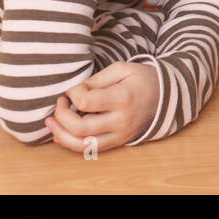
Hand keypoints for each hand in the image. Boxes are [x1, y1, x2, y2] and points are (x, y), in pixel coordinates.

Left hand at [45, 62, 160, 153]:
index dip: (72, 95)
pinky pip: (89, 149)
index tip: (74, 90)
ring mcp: (120, 135)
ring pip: (81, 145)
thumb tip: (73, 95)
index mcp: (122, 98)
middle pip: (79, 128)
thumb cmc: (142, 79)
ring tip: (51, 122)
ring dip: (60, 135)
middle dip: (60, 116)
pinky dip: (71, 143)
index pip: (85, 102)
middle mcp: (121, 120)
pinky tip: (61, 133)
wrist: (167, 97)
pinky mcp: (118, 142)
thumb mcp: (122, 69)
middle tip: (60, 103)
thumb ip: (96, 80)